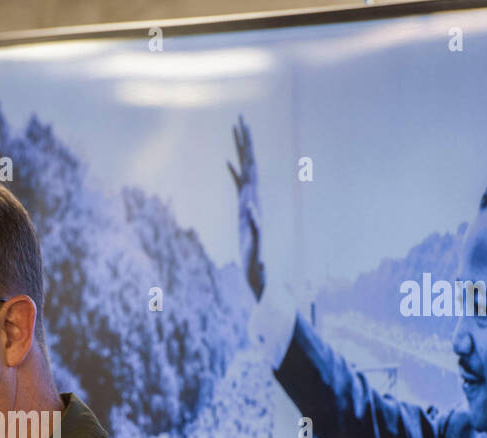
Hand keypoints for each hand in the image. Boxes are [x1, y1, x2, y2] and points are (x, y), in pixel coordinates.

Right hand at [227, 114, 264, 301]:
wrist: (258, 273)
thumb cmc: (255, 261)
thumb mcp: (255, 246)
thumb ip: (255, 229)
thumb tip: (253, 212)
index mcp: (253, 199)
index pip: (250, 166)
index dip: (247, 147)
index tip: (243, 126)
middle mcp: (253, 196)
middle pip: (249, 161)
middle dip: (245, 139)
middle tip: (241, 117)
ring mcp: (249, 201)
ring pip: (244, 169)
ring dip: (240, 150)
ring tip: (237, 129)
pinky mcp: (244, 208)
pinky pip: (237, 183)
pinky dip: (232, 171)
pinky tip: (228, 161)